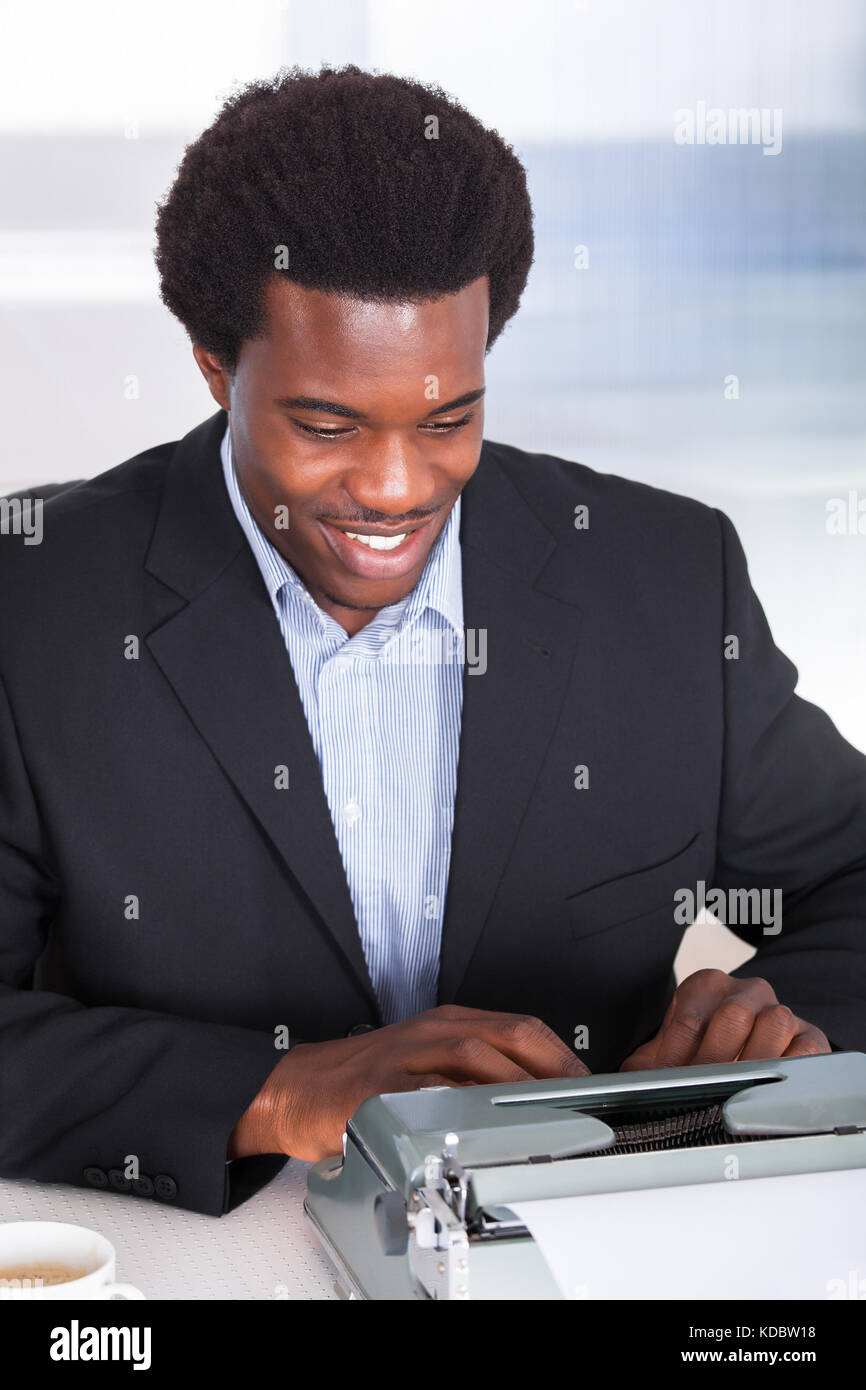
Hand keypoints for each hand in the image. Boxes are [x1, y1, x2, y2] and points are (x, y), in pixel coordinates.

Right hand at [229, 1004, 589, 1159]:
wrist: (301, 1087)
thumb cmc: (366, 1077)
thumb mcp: (426, 1058)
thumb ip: (473, 1069)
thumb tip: (533, 1092)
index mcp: (447, 1023)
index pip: (519, 1027)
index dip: (559, 1054)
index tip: (585, 1082)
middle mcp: (432, 1032)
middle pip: (507, 1036)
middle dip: (551, 1067)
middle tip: (576, 1098)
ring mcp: (407, 1056)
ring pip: (474, 1057)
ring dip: (517, 1085)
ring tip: (544, 1111)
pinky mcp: (383, 1086)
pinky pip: (430, 1093)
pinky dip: (462, 1106)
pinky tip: (484, 1125)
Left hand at [619, 969, 830, 1070]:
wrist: (752, 1045)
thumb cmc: (705, 1047)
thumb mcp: (673, 1048)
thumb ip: (647, 1063)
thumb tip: (624, 1086)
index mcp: (707, 985)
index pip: (689, 1018)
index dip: (677, 1056)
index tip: (670, 1082)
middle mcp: (746, 991)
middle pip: (734, 1015)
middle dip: (716, 1060)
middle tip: (704, 1090)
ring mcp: (780, 1010)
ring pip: (774, 1023)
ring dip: (754, 1062)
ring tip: (738, 1090)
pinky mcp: (808, 1034)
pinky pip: (806, 1047)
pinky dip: (791, 1066)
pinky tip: (772, 1086)